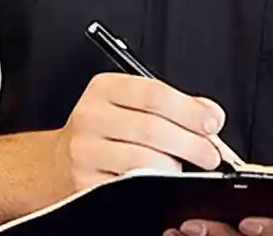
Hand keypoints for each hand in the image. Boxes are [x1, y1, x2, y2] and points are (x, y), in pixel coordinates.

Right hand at [52, 72, 228, 192]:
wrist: (59, 160)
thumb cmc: (107, 128)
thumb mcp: (131, 103)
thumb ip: (172, 104)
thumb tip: (209, 115)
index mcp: (105, 88)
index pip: (154, 94)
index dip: (190, 110)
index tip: (213, 122)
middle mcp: (91, 116)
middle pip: (151, 128)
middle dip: (191, 144)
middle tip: (211, 154)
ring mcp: (85, 151)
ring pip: (142, 159)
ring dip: (173, 167)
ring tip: (184, 168)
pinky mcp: (84, 182)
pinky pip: (128, 185)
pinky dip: (153, 184)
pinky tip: (161, 180)